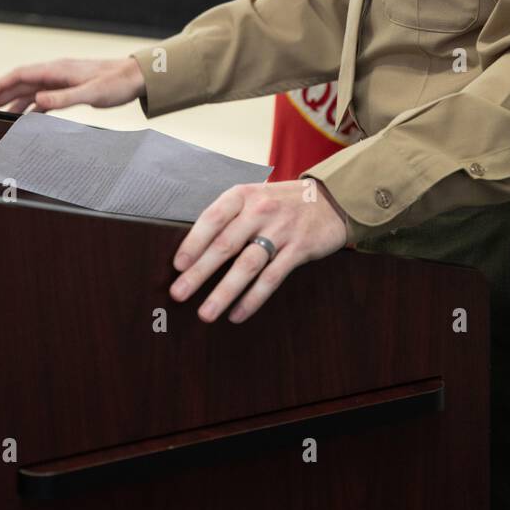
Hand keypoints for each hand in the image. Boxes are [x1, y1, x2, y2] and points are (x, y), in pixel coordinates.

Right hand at [0, 56, 145, 113]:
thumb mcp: (91, 93)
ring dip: (14, 101)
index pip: (20, 75)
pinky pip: (45, 97)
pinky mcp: (70, 88)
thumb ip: (64, 98)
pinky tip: (25, 118)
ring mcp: (62, 80)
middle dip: (0, 94)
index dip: (0, 85)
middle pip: (21, 83)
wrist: (136, 77)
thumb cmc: (116, 83)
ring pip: (31, 90)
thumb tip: (38, 101)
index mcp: (57, 70)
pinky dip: (32, 107)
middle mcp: (56, 72)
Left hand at [170, 178, 348, 323]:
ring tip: (206, 313)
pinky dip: (253, 299)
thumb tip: (194, 251)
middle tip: (178, 294)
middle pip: (225, 245)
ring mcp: (281, 230)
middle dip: (199, 273)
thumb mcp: (254, 197)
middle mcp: (260, 210)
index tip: (177, 265)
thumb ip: (230, 217)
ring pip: (247, 266)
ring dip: (224, 292)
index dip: (193, 243)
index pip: (212, 218)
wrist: (332, 199)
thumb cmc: (282, 202)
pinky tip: (237, 314)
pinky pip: (271, 278)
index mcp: (244, 195)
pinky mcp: (300, 248)